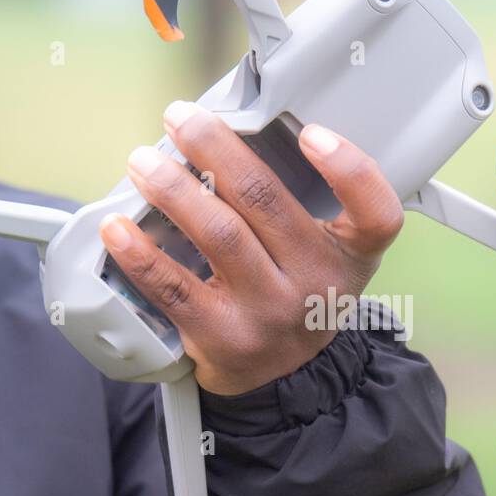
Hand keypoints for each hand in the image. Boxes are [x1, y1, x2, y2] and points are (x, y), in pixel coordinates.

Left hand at [99, 101, 404, 395]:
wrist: (282, 378)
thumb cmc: (297, 294)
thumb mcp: (329, 255)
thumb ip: (304, 202)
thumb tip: (226, 133)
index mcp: (350, 256)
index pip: (376, 215)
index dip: (349, 169)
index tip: (312, 134)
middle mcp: (315, 285)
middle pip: (266, 202)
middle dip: (215, 149)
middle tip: (181, 118)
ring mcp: (268, 313)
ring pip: (219, 236)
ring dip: (173, 190)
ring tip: (143, 162)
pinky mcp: (222, 337)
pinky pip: (174, 287)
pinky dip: (141, 252)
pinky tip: (119, 226)